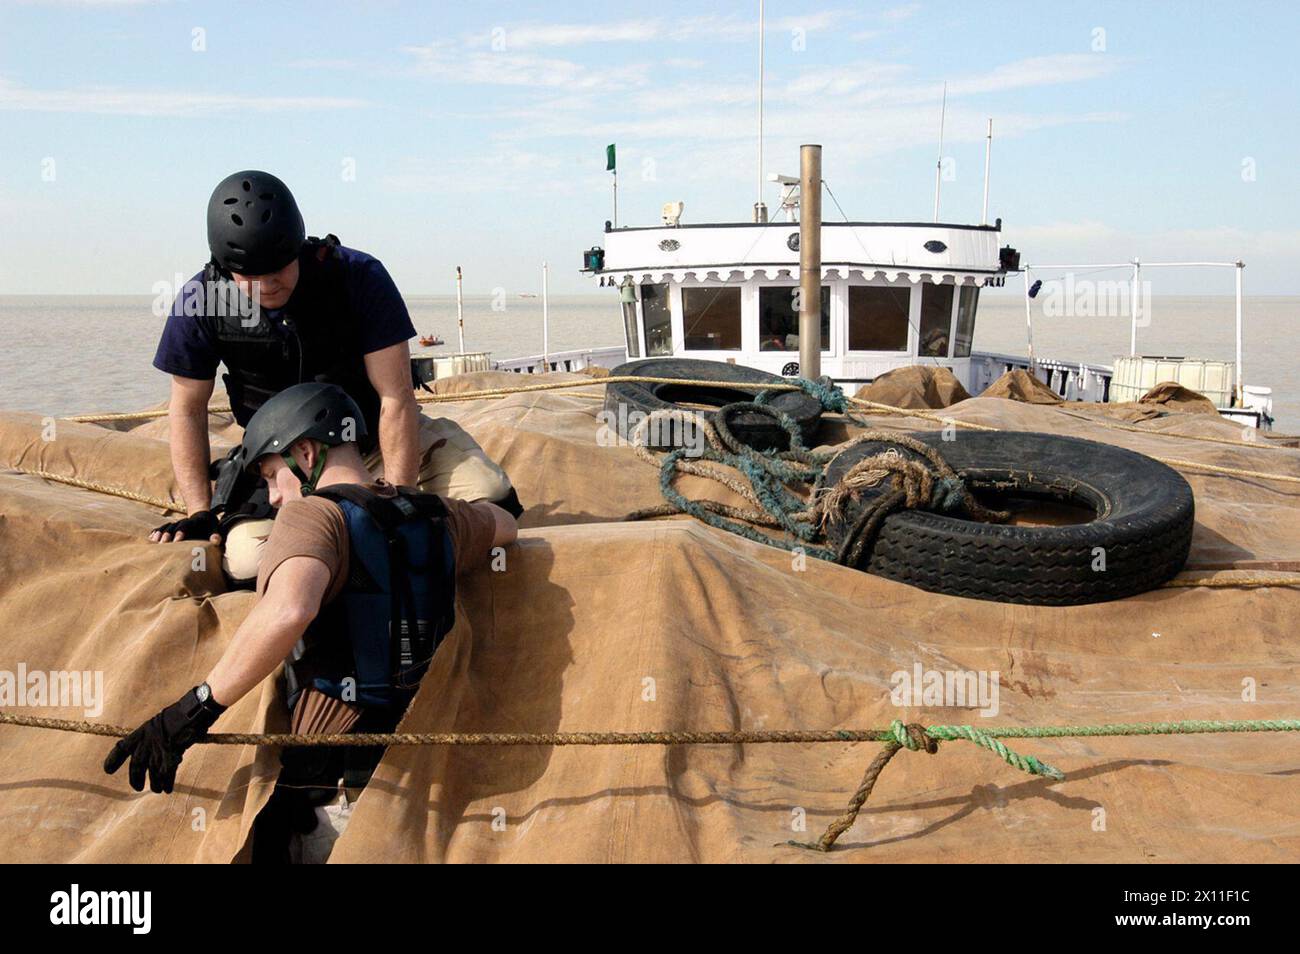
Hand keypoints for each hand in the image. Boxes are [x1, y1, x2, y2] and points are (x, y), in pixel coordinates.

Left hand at [103, 685, 225, 793]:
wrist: (194, 711)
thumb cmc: (182, 714)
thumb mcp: (162, 722)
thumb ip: (154, 736)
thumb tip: (154, 749)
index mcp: (142, 732)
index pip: (122, 747)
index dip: (114, 759)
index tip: (107, 770)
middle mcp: (147, 742)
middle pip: (137, 766)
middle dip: (136, 779)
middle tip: (137, 787)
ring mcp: (159, 749)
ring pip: (153, 773)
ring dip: (155, 783)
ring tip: (157, 790)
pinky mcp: (171, 755)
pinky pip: (167, 774)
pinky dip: (167, 783)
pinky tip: (168, 789)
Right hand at [149, 509, 220, 543]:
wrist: (202, 517)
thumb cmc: (209, 527)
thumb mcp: (214, 529)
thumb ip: (215, 535)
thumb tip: (216, 541)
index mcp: (194, 521)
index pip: (186, 525)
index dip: (181, 532)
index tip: (176, 540)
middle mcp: (183, 521)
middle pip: (174, 526)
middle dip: (168, 534)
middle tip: (163, 543)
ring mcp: (176, 524)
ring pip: (167, 527)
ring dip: (160, 533)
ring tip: (154, 541)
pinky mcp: (171, 527)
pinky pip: (162, 528)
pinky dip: (156, 532)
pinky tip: (150, 538)